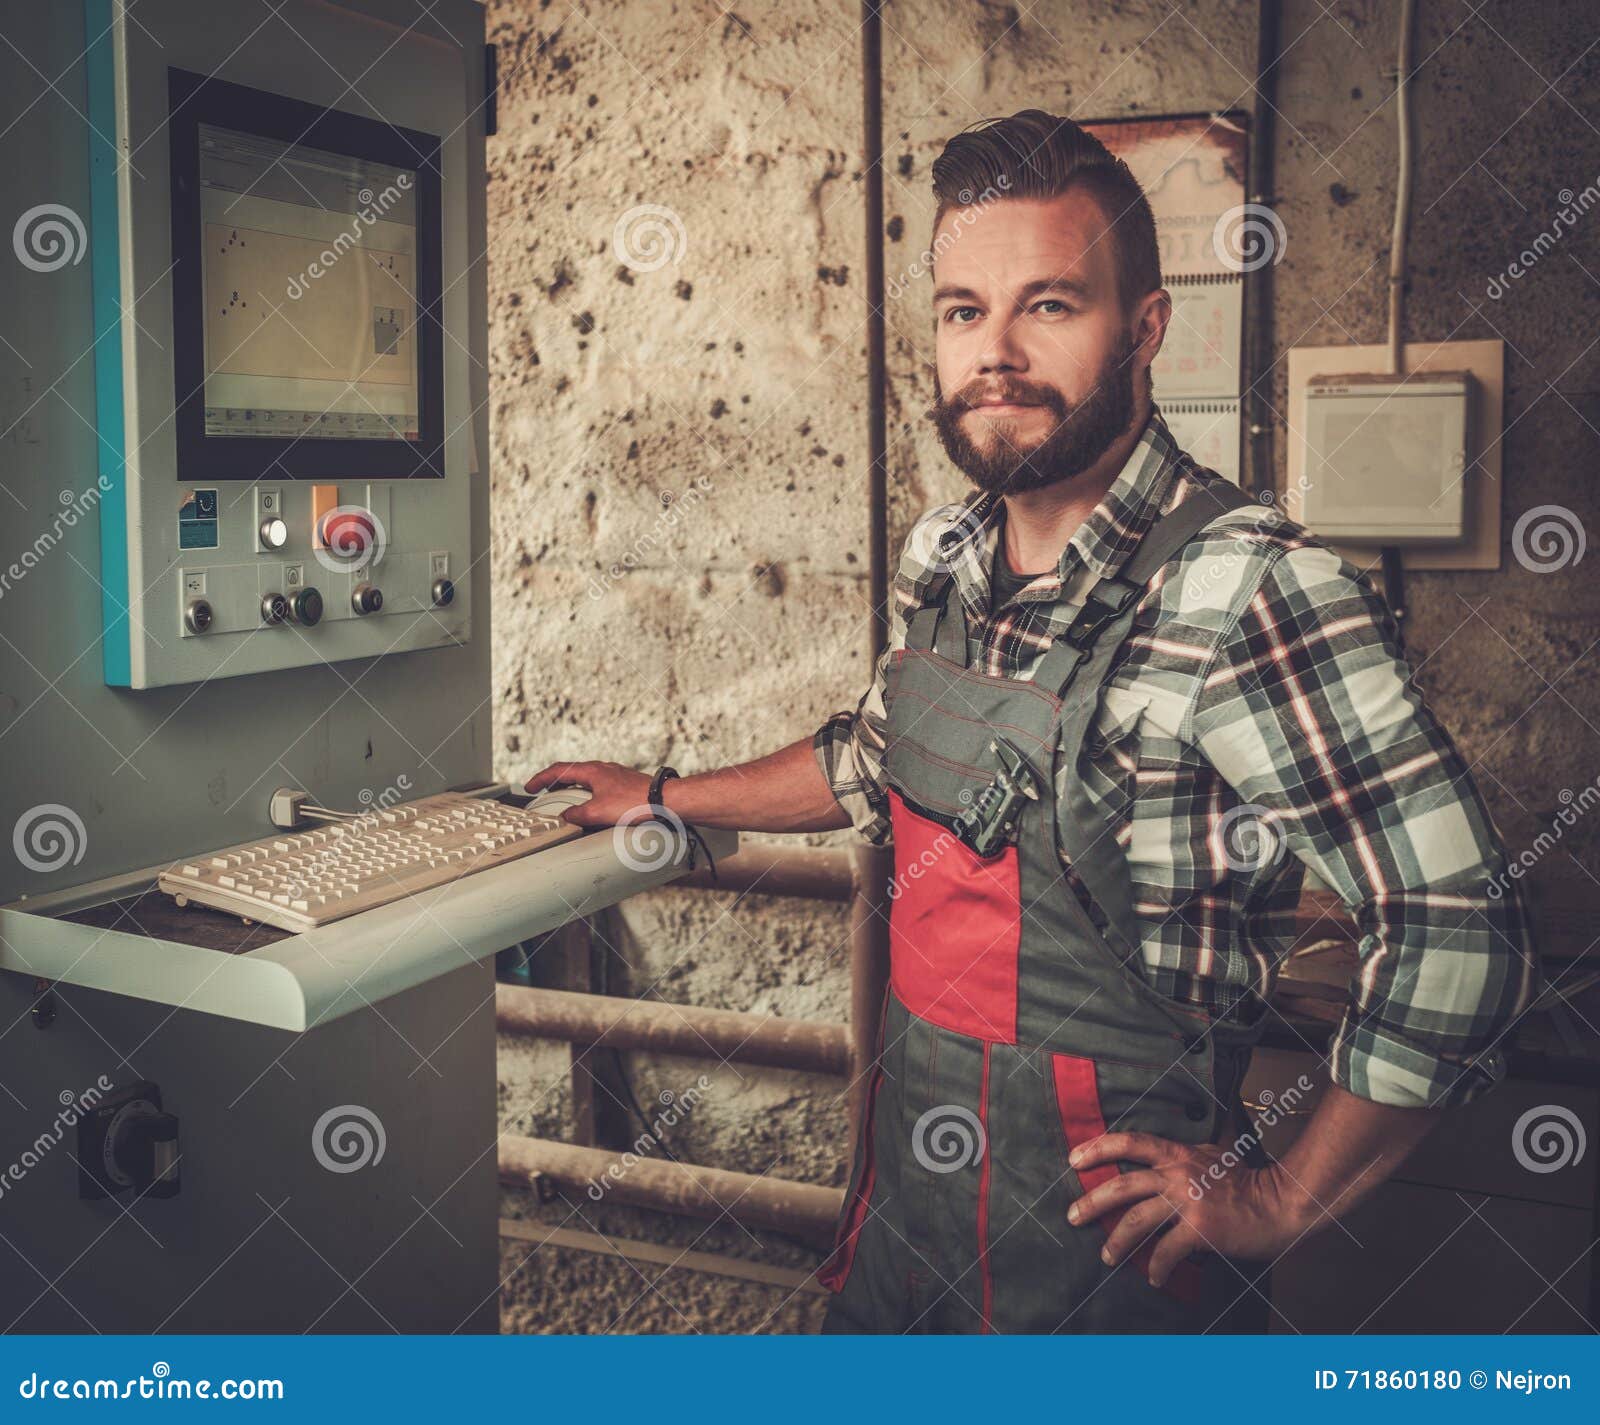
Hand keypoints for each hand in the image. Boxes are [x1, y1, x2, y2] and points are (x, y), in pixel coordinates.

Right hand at [524, 760, 652, 828]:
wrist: (665, 801)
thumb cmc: (635, 802)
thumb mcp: (597, 812)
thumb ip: (576, 815)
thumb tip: (564, 818)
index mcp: (592, 771)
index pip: (558, 770)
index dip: (541, 779)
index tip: (529, 787)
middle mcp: (603, 769)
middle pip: (571, 772)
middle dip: (554, 782)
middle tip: (543, 792)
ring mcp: (615, 776)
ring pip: (586, 779)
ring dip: (571, 788)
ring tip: (563, 799)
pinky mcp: (625, 785)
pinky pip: (599, 786)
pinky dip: (587, 793)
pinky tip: (591, 804)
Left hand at [1066, 1131, 1315, 1286]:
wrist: (1280, 1204)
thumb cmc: (1249, 1182)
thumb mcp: (1213, 1155)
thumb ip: (1186, 1153)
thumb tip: (1165, 1152)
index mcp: (1179, 1154)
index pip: (1131, 1143)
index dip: (1099, 1148)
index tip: (1074, 1159)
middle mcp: (1178, 1174)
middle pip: (1123, 1185)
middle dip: (1092, 1201)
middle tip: (1073, 1216)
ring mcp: (1187, 1201)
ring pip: (1136, 1220)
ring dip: (1116, 1242)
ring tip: (1106, 1256)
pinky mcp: (1200, 1229)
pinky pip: (1167, 1252)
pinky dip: (1158, 1268)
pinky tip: (1155, 1278)